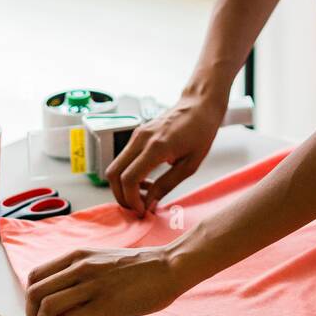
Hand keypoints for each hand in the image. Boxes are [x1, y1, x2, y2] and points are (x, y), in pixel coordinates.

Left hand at [25, 245, 191, 315]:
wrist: (167, 267)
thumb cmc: (137, 266)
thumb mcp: (101, 258)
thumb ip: (79, 270)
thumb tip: (60, 293)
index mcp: (78, 255)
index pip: (35, 275)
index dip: (32, 296)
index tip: (41, 307)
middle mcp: (80, 268)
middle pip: (35, 293)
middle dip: (33, 313)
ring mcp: (92, 286)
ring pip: (48, 307)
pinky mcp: (105, 304)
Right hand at [106, 85, 225, 217]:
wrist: (199, 105)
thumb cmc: (201, 131)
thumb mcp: (190, 164)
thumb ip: (167, 185)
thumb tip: (149, 204)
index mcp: (157, 146)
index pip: (129, 178)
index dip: (131, 200)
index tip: (143, 210)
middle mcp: (141, 139)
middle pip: (114, 174)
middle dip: (121, 196)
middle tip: (138, 208)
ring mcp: (137, 135)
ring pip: (115, 166)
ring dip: (123, 186)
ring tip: (143, 197)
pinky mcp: (137, 134)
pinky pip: (123, 159)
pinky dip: (127, 175)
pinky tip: (146, 182)